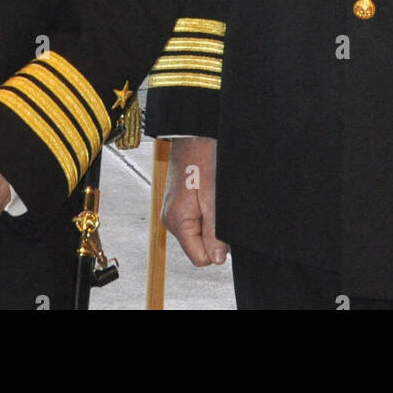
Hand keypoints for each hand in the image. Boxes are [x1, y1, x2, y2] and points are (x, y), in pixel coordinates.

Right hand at [162, 136, 227, 266]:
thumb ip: (214, 230)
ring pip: (198, 233)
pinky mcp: (178, 204)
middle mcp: (171, 219)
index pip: (200, 258)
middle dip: (213, 233)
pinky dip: (205, 212)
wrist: (193, 134)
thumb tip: (217, 258)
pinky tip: (207, 194)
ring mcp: (173, 212)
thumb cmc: (201, 157)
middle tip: (216, 206)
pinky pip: (195, 220)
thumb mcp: (212, 196)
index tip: (221, 225)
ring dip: (210, 221)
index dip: (216, 246)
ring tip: (211, 196)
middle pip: (198, 246)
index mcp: (177, 221)